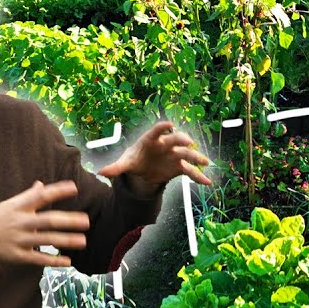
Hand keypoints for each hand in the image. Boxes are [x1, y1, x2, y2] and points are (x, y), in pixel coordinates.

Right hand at [0, 181, 89, 267]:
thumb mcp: (9, 204)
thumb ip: (28, 196)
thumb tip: (41, 184)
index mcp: (19, 206)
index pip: (41, 196)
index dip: (58, 191)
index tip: (74, 188)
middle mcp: (21, 221)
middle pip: (48, 220)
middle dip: (68, 221)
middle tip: (86, 221)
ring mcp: (19, 239)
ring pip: (46, 240)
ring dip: (66, 240)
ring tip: (83, 241)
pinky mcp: (17, 256)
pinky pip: (38, 259)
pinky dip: (54, 261)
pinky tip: (68, 261)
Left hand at [98, 121, 212, 187]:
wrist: (143, 169)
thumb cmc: (134, 160)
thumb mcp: (125, 163)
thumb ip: (115, 168)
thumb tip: (100, 172)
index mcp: (151, 140)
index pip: (157, 130)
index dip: (163, 127)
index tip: (170, 125)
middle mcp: (165, 145)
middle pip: (175, 140)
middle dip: (182, 140)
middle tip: (188, 142)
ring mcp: (174, 155)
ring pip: (186, 154)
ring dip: (196, 157)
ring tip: (205, 162)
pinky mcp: (179, 167)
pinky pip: (190, 171)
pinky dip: (198, 176)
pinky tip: (207, 182)